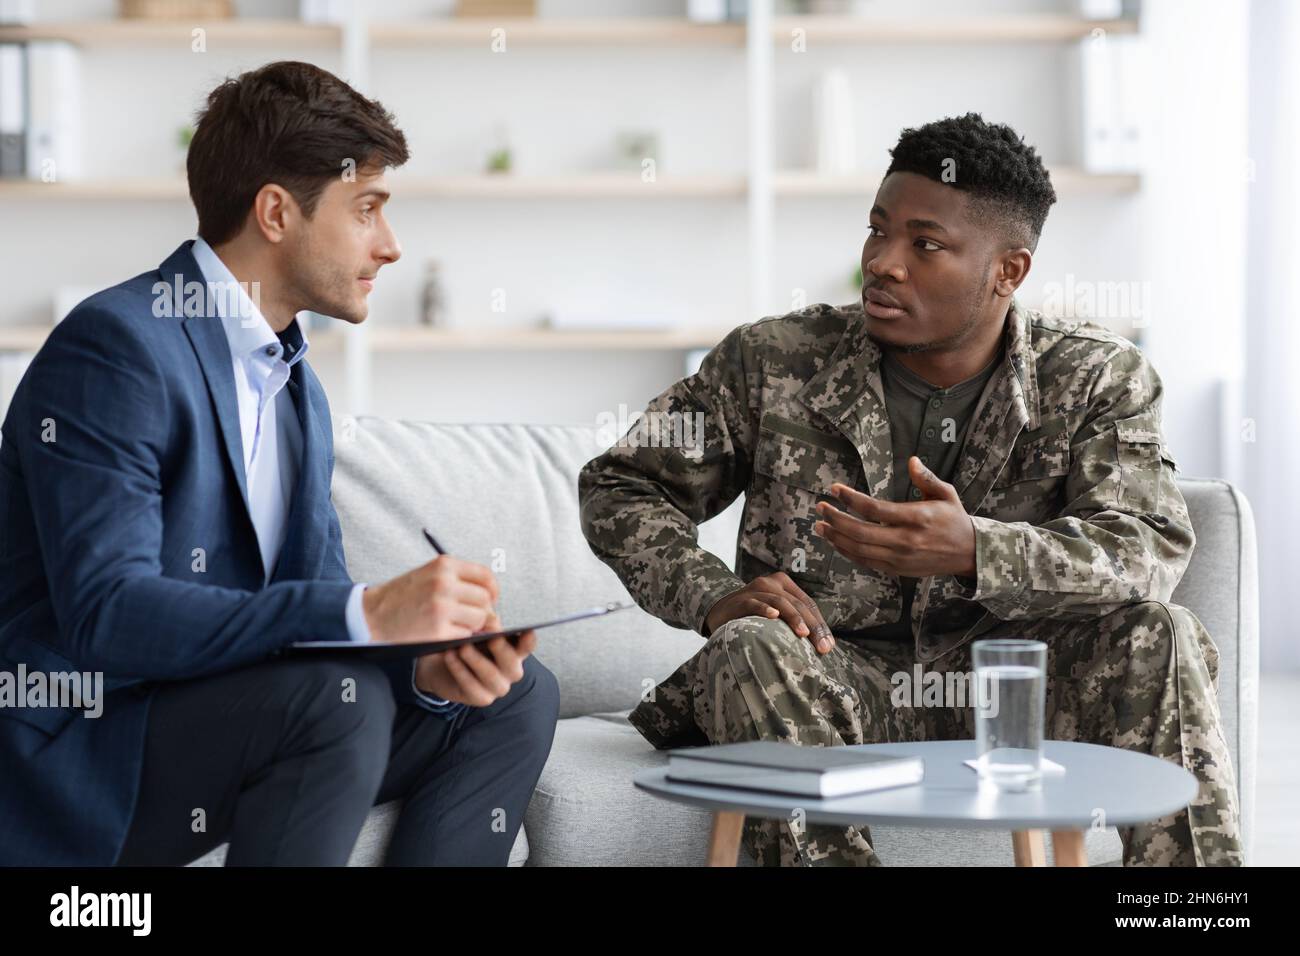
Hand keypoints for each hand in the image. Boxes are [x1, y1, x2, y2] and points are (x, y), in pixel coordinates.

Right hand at [362, 555, 499, 643]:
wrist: (373, 615)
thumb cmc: (403, 596)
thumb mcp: (429, 574)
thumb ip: (459, 580)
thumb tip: (490, 596)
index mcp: (444, 565)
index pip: (486, 575)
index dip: (493, 590)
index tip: (490, 598)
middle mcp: (444, 583)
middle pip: (485, 599)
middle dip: (482, 610)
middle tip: (471, 616)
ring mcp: (442, 607)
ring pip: (479, 618)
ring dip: (472, 625)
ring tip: (456, 624)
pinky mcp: (438, 630)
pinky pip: (465, 635)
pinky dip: (459, 637)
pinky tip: (445, 632)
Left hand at [414, 625, 537, 706]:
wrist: (442, 664)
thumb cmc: (466, 643)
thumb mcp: (475, 630)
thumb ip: (486, 623)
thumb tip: (492, 619)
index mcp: (514, 652)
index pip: (527, 646)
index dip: (529, 640)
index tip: (528, 631)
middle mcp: (510, 671)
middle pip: (512, 663)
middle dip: (501, 649)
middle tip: (491, 638)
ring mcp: (498, 687)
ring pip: (491, 676)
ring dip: (476, 660)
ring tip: (462, 647)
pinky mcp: (482, 698)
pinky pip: (472, 686)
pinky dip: (460, 670)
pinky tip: (450, 657)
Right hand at [704, 572, 834, 653]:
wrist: (719, 612)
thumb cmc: (753, 617)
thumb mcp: (776, 613)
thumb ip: (794, 621)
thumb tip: (823, 645)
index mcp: (784, 584)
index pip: (808, 604)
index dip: (820, 624)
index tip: (828, 646)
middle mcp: (771, 583)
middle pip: (798, 604)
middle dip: (813, 627)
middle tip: (822, 648)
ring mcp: (755, 590)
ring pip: (780, 602)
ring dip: (794, 618)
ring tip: (803, 634)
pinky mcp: (740, 600)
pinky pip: (754, 603)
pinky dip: (764, 609)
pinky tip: (773, 616)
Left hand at [813, 456, 976, 577]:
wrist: (969, 553)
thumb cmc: (954, 519)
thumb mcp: (946, 494)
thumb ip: (927, 478)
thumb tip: (912, 460)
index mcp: (917, 518)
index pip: (875, 509)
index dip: (851, 499)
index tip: (834, 488)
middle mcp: (906, 540)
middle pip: (860, 532)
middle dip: (836, 519)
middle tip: (820, 507)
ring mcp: (900, 557)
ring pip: (859, 550)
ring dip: (836, 537)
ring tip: (820, 525)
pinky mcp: (896, 569)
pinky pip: (865, 562)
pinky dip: (847, 552)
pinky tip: (835, 541)